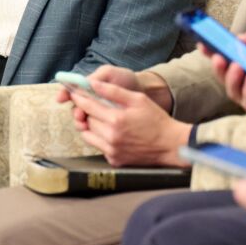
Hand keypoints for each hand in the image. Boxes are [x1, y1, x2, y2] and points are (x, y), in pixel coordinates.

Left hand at [57, 66, 185, 164]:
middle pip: (86, 120)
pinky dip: (100, 138)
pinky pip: (98, 146)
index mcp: (116, 119)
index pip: (87, 106)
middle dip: (87, 112)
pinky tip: (112, 133)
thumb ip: (113, 91)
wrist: (170, 145)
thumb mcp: (137, 99)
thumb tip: (93, 84)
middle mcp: (111, 137)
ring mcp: (112, 151)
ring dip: (92, 125)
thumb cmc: (156, 120)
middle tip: (93, 106)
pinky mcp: (114, 160)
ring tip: (103, 119)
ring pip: (88, 134)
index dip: (79, 98)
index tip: (75, 93)